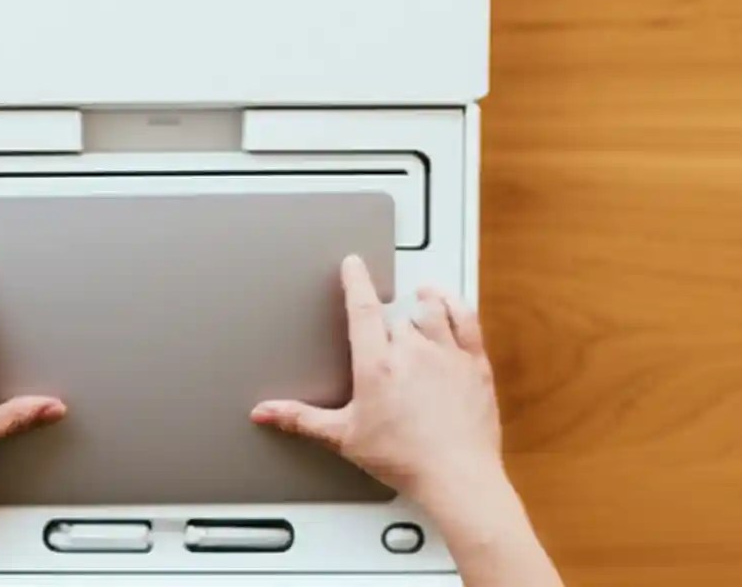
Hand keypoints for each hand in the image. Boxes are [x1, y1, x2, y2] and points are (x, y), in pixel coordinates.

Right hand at [250, 255, 500, 506]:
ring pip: (430, 310)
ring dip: (420, 302)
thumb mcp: (343, 438)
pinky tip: (447, 301)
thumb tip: (266, 412)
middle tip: (381, 325)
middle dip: (386, 316)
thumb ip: (301, 419)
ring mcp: (446, 354)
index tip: (353, 265)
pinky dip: (455, 304)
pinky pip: (466, 319)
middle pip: (394, 314)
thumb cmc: (405, 459)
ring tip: (416, 297)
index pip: (361, 307)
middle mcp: (412, 351)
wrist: (457, 477)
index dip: (355, 280)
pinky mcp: (475, 364)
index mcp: (377, 364)